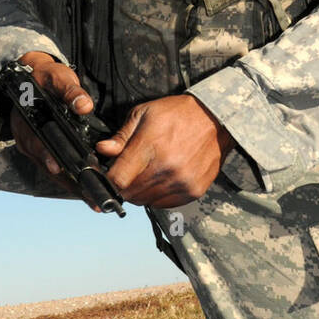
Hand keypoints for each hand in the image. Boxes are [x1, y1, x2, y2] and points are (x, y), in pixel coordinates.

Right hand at [10, 51, 93, 197]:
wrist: (32, 77)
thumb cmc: (46, 77)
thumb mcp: (58, 77)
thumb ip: (71, 91)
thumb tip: (85, 106)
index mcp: (27, 121)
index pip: (37, 142)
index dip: (48, 155)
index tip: (60, 168)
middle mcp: (26, 139)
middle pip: (46, 164)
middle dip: (68, 181)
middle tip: (88, 196)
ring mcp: (32, 148)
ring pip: (50, 172)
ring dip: (70, 186)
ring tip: (91, 200)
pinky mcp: (40, 153)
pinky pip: (53, 169)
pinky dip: (68, 180)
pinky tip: (84, 190)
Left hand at [93, 94, 235, 207]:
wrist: (215, 119)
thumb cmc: (177, 114)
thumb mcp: (143, 114)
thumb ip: (121, 136)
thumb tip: (102, 150)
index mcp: (150, 146)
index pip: (117, 179)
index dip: (107, 179)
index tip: (108, 174)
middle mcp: (166, 168)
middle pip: (130, 194)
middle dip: (123, 185)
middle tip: (129, 171)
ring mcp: (182, 182)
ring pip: (146, 202)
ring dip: (140, 192)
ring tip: (146, 173)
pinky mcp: (194, 190)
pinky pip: (165, 204)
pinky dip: (157, 196)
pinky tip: (161, 179)